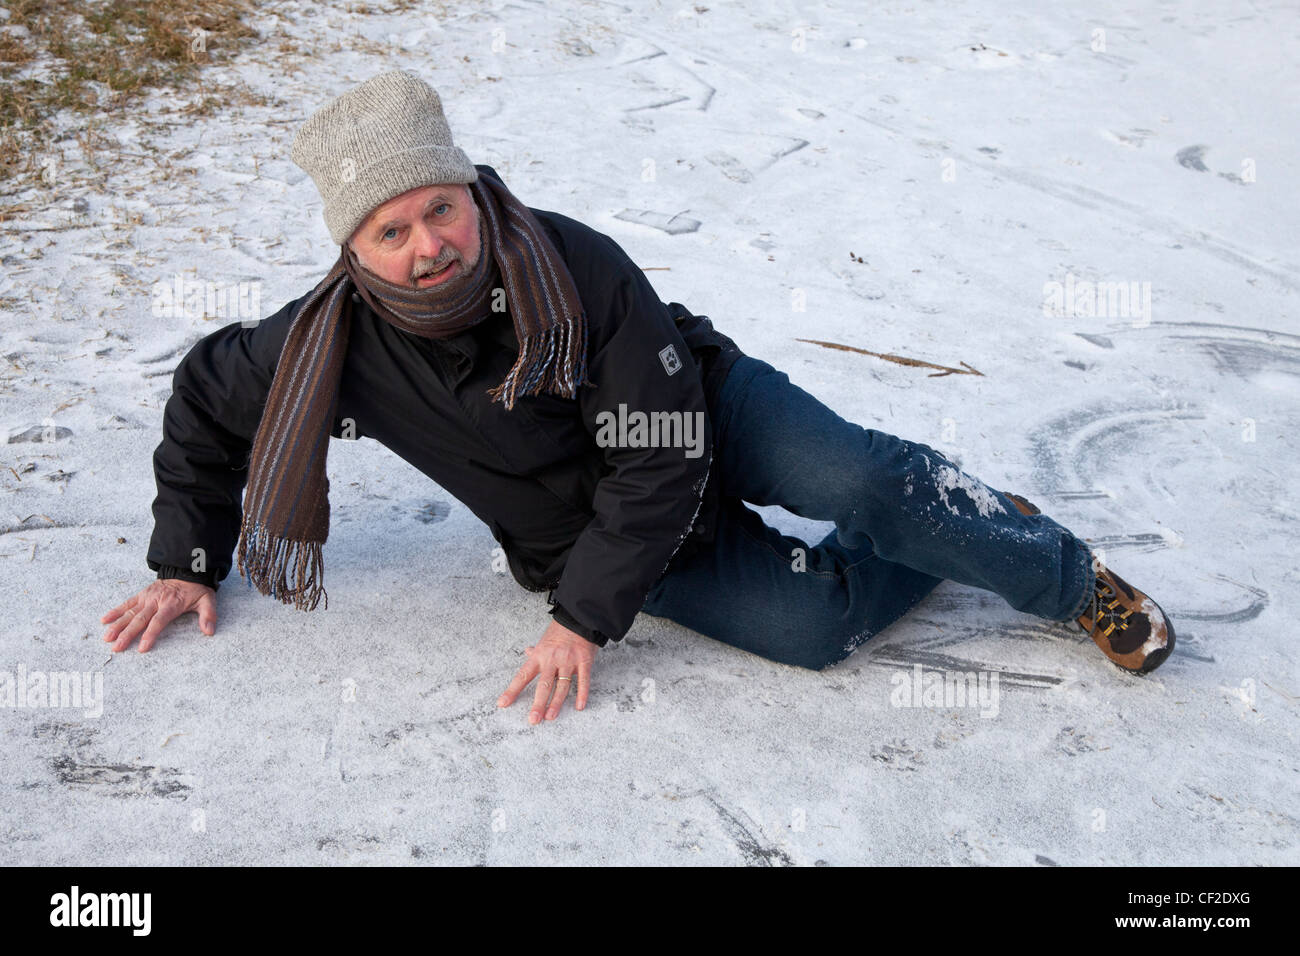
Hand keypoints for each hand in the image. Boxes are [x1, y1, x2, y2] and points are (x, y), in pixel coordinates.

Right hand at [100, 579, 216, 652]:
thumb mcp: (207, 600)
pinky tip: (104, 620)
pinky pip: (127, 603)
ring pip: (130, 612)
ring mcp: (147, 597)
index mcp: (171, 604)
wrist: (187, 570)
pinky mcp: (142, 594)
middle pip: (140, 619)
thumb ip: (208, 615)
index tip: (141, 648)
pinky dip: (115, 611)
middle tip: (116, 647)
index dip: (150, 634)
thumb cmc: (196, 589)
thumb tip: (209, 631)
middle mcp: (156, 601)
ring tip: (106, 638)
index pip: (158, 621)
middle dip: (127, 634)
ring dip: (117, 625)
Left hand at [497, 619, 596, 723]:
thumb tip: (527, 652)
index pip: (523, 676)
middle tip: (533, 720)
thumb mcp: (545, 640)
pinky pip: (583, 680)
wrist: (579, 616)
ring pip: (562, 686)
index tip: (503, 704)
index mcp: (539, 656)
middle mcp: (552, 660)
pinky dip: (582, 693)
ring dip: (556, 702)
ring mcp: (568, 661)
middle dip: (538, 703)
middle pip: (543, 685)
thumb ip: (536, 651)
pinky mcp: (584, 661)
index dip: (512, 690)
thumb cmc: (561, 630)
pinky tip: (579, 706)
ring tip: (550, 717)